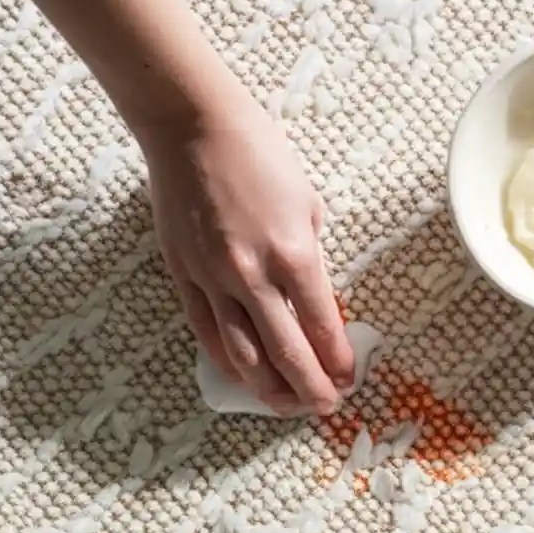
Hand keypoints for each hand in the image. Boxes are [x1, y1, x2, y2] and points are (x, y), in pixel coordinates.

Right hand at [141, 98, 353, 415]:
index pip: (323, 327)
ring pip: (243, 357)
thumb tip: (317, 303)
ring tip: (287, 405)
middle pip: (287, 355)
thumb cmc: (259, 155)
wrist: (194, 127)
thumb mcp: (307, 204)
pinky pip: (207, 334)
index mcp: (294, 254)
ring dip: (269, 390)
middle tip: (326, 405)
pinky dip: (229, 363)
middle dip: (311, 389)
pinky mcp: (183, 276)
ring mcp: (213, 279)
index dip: (339, 362)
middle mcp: (254, 275)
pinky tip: (245, 378)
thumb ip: (311, 258)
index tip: (350, 379)